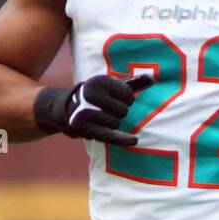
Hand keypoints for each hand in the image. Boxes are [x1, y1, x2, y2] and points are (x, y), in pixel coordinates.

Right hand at [34, 73, 152, 146]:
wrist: (66, 108)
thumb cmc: (96, 96)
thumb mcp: (111, 86)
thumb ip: (132, 83)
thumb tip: (152, 78)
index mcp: (98, 82)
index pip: (128, 96)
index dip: (126, 100)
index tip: (114, 99)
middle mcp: (90, 95)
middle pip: (123, 110)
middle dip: (119, 112)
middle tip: (105, 109)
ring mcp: (86, 112)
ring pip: (116, 122)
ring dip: (113, 122)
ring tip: (100, 117)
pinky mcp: (84, 128)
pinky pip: (109, 135)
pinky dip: (123, 139)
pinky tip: (134, 141)